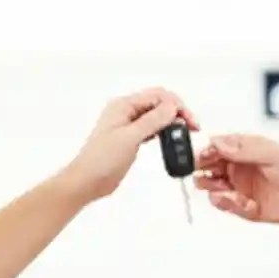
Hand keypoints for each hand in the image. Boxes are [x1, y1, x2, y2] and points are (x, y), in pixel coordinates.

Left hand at [60, 87, 198, 204]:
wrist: (86, 182)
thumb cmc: (100, 160)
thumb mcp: (130, 137)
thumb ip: (152, 120)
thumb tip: (171, 106)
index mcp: (123, 105)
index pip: (157, 96)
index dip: (177, 105)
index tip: (189, 120)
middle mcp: (125, 111)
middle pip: (158, 103)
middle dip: (177, 111)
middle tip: (192, 126)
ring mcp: (127, 125)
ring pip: (155, 116)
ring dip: (171, 121)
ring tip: (184, 133)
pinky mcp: (130, 138)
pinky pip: (150, 128)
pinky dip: (162, 131)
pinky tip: (170, 138)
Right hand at [194, 134, 278, 223]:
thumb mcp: (273, 155)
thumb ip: (244, 150)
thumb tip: (218, 142)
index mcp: (243, 149)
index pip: (214, 146)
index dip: (204, 152)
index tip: (201, 158)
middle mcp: (237, 166)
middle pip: (206, 167)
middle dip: (204, 173)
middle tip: (210, 179)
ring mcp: (238, 186)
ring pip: (211, 188)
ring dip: (215, 190)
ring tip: (228, 193)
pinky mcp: (241, 205)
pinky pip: (225, 205)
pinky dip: (231, 205)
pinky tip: (245, 203)